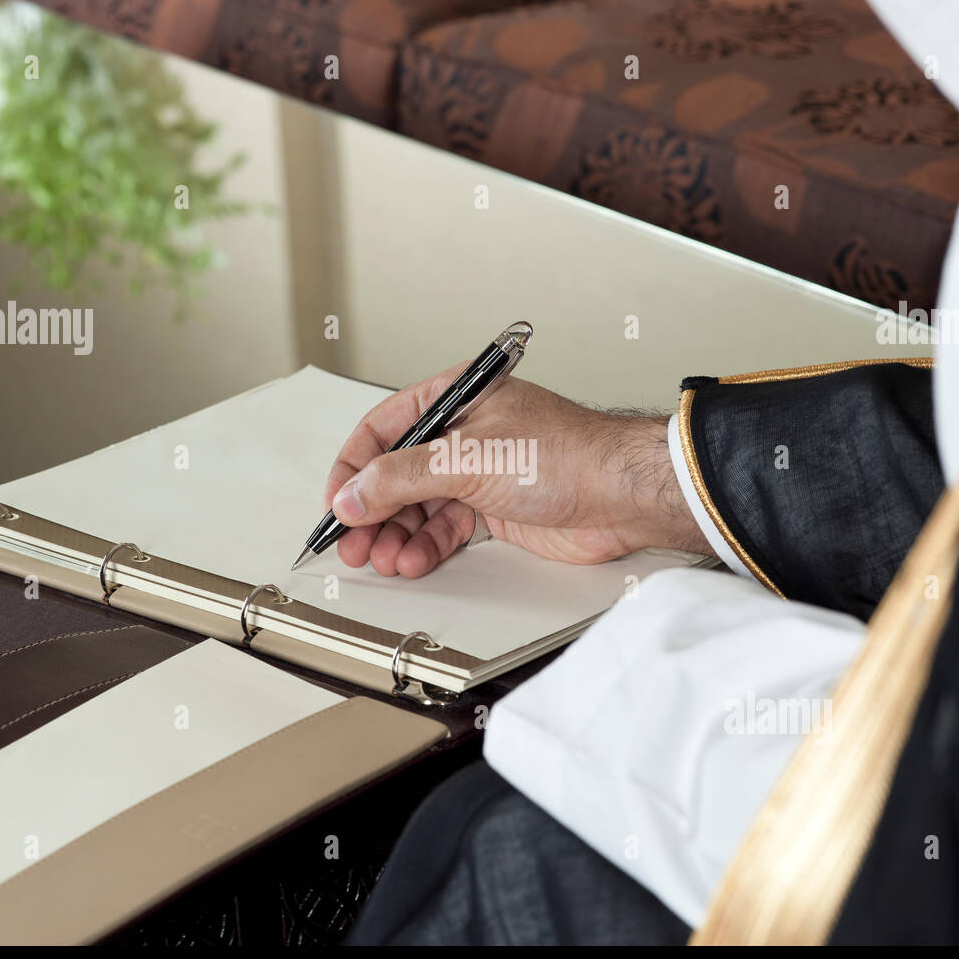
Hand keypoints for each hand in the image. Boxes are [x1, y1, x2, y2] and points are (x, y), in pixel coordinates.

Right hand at [323, 364, 711, 577]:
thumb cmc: (567, 455)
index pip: (384, 427)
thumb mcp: (470, 459)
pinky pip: (445, 527)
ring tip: (382, 560)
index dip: (354, 466)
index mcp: (456, 397)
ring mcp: (479, 471)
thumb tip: (353, 494)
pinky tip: (413, 561)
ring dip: (396, 534)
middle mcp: (464, 432)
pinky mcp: (495, 507)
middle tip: (351, 545)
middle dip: (372, 511)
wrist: (622, 495)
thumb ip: (403, 477)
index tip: (336, 502)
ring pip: (419, 505)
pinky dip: (426, 546)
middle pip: (397, 472)